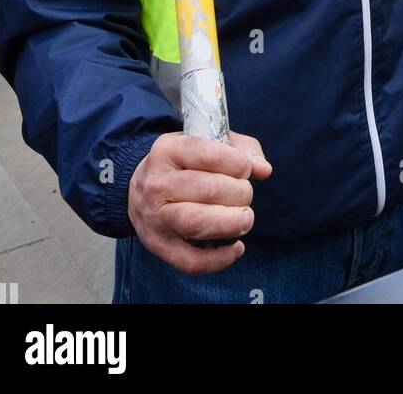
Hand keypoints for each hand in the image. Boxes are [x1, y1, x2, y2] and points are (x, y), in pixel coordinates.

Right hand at [128, 130, 271, 273]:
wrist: (139, 188)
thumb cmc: (184, 163)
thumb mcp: (207, 141)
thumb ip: (242, 150)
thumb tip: (264, 169)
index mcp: (169, 150)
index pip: (209, 155)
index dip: (238, 164)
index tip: (246, 169)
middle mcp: (158, 183)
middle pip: (207, 190)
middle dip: (239, 193)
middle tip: (246, 195)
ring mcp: (156, 217)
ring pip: (197, 223)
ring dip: (231, 223)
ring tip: (246, 218)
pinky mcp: (160, 246)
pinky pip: (190, 261)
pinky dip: (219, 260)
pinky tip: (236, 248)